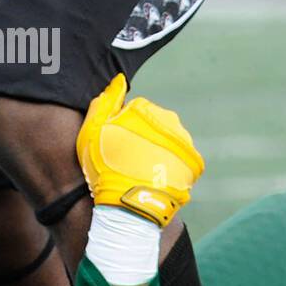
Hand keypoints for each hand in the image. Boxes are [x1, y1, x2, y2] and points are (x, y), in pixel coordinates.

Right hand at [76, 74, 203, 226]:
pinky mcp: (194, 164)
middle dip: (142, 138)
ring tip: (141, 172)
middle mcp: (170, 120)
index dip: (120, 129)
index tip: (114, 146)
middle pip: (153, 125)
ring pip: (168, 141)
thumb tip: (119, 80)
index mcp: (145, 109)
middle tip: (126, 160)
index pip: (133, 112)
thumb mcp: (92, 130)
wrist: (131, 206)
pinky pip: (180, 160)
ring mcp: (184, 142)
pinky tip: (155, 178)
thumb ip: (105, 101)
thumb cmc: (105, 166)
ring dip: (157, 151)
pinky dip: (170, 166)